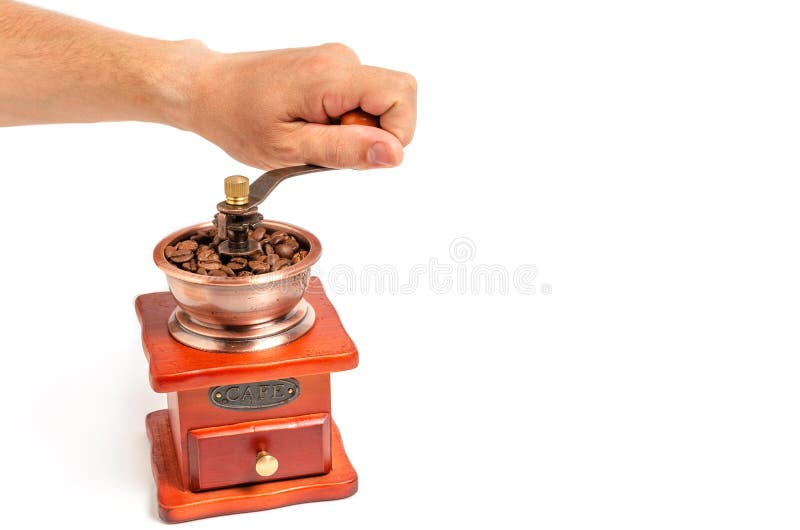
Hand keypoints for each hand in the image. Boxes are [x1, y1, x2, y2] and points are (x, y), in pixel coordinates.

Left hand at [183, 43, 416, 169]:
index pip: (400, 94)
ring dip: (355, 131)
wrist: (208, 88)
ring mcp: (337, 60)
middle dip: (375, 135)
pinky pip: (361, 99)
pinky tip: (311, 126)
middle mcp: (340, 59)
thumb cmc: (237, 118)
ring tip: (311, 136)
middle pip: (396, 98)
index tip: (356, 151)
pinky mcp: (332, 67)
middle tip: (327, 145)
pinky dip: (344, 122)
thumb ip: (345, 150)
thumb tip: (394, 154)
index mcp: (330, 76)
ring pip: (378, 103)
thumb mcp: (289, 148)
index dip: (393, 134)